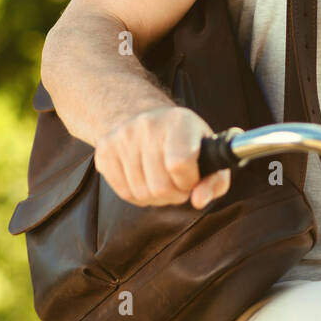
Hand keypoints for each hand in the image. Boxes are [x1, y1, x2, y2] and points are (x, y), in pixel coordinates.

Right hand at [93, 106, 231, 209]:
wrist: (148, 119)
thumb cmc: (186, 142)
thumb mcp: (210, 156)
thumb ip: (215, 181)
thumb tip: (199, 200)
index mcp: (179, 121)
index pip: (180, 164)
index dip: (188, 181)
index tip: (191, 178)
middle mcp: (147, 124)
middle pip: (160, 185)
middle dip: (173, 194)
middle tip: (177, 183)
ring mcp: (122, 136)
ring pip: (141, 193)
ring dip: (156, 196)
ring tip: (161, 179)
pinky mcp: (104, 150)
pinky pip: (124, 193)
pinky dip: (138, 195)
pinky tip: (145, 179)